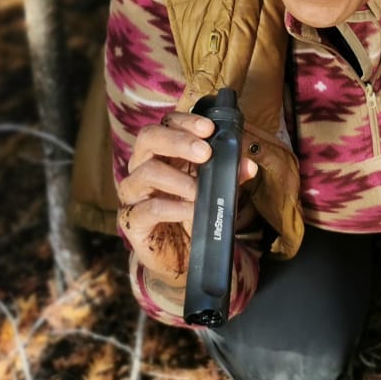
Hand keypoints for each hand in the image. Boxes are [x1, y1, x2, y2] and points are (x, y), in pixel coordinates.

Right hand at [115, 111, 257, 296]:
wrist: (179, 257)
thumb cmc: (192, 215)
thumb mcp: (213, 192)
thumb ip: (228, 176)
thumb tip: (248, 165)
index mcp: (161, 154)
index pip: (166, 124)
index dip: (185, 122)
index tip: (209, 128)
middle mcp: (142, 167)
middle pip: (149, 138)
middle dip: (179, 141)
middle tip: (205, 153)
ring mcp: (134, 193)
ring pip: (147, 171)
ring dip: (179, 180)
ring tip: (199, 192)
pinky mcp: (132, 220)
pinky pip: (148, 208)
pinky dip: (174, 208)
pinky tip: (191, 210)